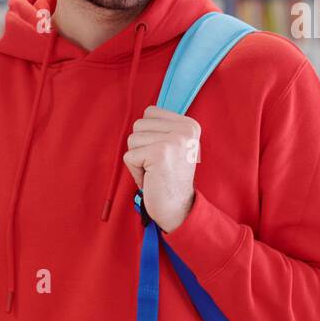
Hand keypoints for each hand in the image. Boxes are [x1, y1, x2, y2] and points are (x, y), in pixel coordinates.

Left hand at [124, 105, 199, 232]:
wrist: (178, 208)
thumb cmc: (169, 178)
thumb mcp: (174, 145)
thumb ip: (163, 127)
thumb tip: (145, 114)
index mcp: (189, 124)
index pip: (150, 112)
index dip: (148, 134)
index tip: (162, 153)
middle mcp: (185, 129)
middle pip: (139, 124)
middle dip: (141, 147)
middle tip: (156, 164)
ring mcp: (174, 140)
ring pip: (132, 139)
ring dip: (137, 159)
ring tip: (154, 171)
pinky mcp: (160, 153)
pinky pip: (129, 156)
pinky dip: (135, 171)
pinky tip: (150, 179)